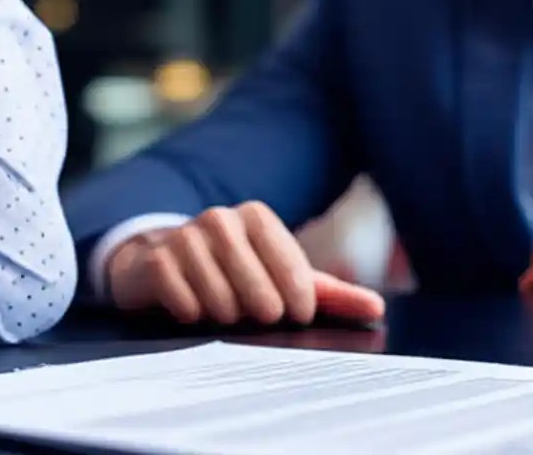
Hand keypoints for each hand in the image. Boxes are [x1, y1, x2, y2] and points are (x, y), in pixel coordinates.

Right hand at [108, 202, 385, 326]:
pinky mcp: (156, 260)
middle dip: (262, 310)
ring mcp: (185, 237)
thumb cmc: (238, 273)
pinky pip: (181, 299)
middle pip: (255, 285)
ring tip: (226, 312)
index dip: (298, 299)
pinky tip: (193, 310)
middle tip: (259, 316)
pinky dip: (192, 313)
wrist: (163, 262)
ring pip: (218, 296)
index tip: (297, 315)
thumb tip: (376, 307)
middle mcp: (221, 219)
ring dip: (226, 314)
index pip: (291, 266)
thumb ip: (330, 292)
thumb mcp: (283, 278)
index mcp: (258, 217)